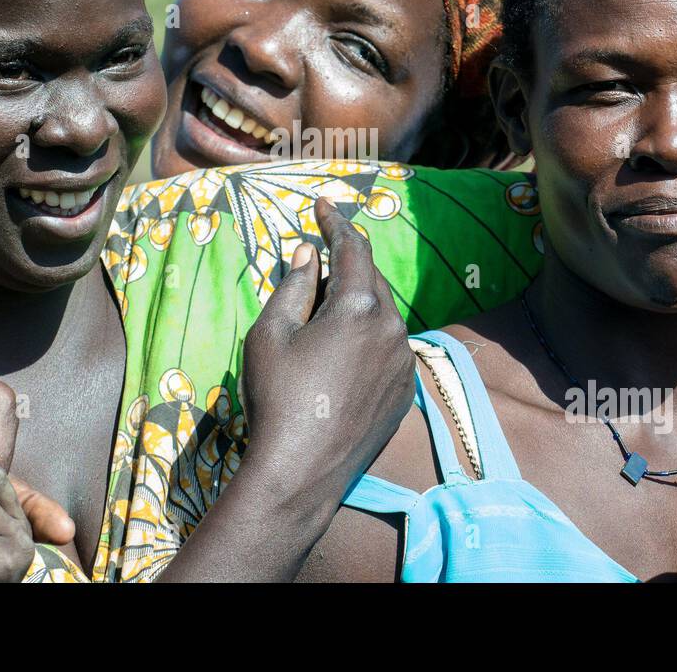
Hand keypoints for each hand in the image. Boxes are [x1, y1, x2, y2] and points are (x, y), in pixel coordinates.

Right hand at [241, 198, 414, 493]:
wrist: (301, 471)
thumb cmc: (277, 397)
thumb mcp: (271, 334)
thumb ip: (293, 286)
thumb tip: (307, 253)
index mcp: (358, 307)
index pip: (352, 248)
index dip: (335, 223)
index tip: (322, 205)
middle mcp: (393, 328)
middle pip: (372, 278)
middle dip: (348, 261)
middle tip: (320, 255)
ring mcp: (404, 361)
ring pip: (385, 313)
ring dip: (360, 300)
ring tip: (328, 305)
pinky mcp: (405, 390)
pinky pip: (390, 347)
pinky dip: (371, 334)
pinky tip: (345, 348)